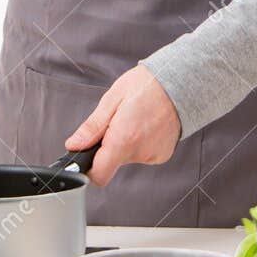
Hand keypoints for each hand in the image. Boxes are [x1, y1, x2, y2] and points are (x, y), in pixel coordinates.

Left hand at [63, 66, 181, 186]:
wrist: (182, 81)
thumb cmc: (149, 85)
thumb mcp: (113, 99)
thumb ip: (92, 127)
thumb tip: (74, 145)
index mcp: (124, 139)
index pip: (99, 175)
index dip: (88, 168)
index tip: (86, 154)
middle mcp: (140, 152)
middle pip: (112, 164)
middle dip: (108, 147)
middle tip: (115, 122)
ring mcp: (153, 155)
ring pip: (127, 157)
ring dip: (124, 143)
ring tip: (134, 119)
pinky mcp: (162, 155)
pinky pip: (142, 154)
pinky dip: (139, 143)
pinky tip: (145, 125)